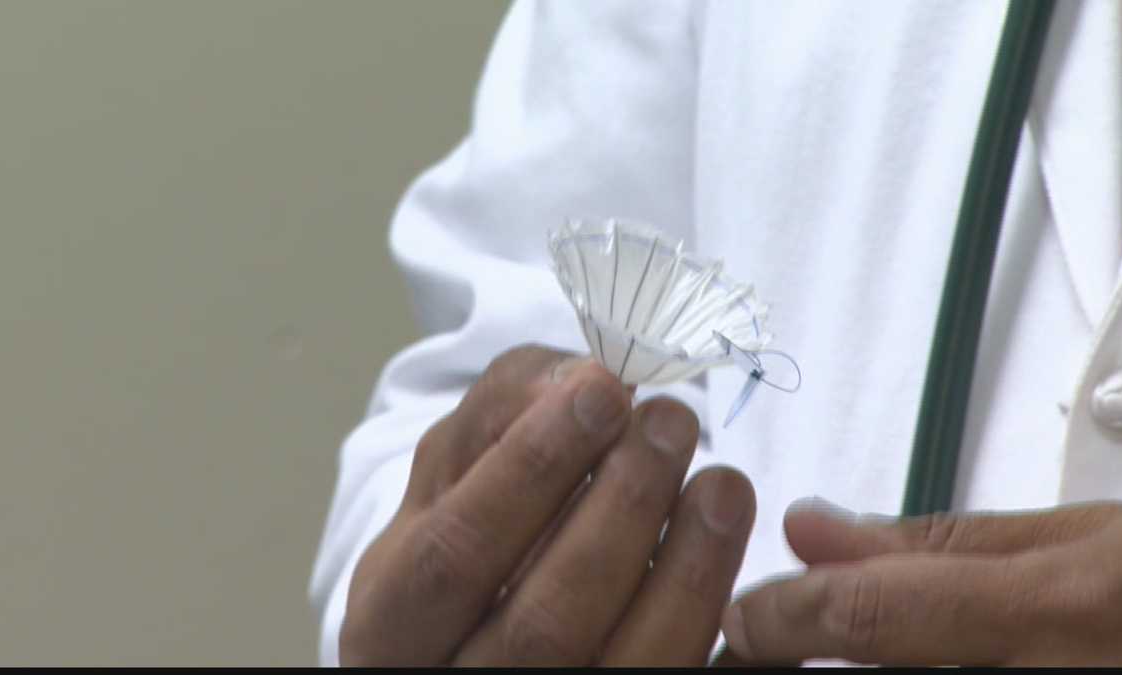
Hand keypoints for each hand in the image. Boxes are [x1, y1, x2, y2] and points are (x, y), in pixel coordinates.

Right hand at [340, 345, 755, 665]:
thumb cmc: (465, 528)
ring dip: (687, 567)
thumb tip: (578, 379)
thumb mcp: (453, 468)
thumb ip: (500, 409)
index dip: (528, 471)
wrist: (481, 630)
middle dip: (621, 511)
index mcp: (392, 622)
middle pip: (544, 624)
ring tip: (721, 481)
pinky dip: (711, 618)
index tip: (602, 391)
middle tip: (671, 422)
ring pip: (623, 666)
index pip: (452, 557)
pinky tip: (729, 551)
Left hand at [719, 497, 1121, 665]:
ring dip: (883, 671)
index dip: (783, 617)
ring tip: (896, 649)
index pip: (866, 615)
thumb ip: (937, 543)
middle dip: (816, 666)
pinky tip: (938, 659)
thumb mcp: (1084, 540)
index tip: (749, 617)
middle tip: (794, 649)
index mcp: (1055, 615)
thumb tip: (810, 526)